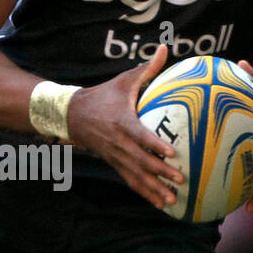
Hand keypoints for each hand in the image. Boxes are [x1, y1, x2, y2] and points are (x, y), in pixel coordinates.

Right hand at [66, 45, 184, 210]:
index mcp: (123, 122)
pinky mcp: (114, 163)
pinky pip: (130, 180)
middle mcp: (119, 143)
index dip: (155, 145)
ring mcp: (116, 156)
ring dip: (153, 189)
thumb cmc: (103, 95)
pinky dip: (144, 192)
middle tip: (180, 180)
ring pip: (136, 176)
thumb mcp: (124, 80)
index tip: (172, 153)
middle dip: (160, 172)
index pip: (141, 136)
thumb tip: (167, 48)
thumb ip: (148, 68)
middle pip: (141, 161)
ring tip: (171, 200)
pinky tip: (160, 203)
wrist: (73, 115)